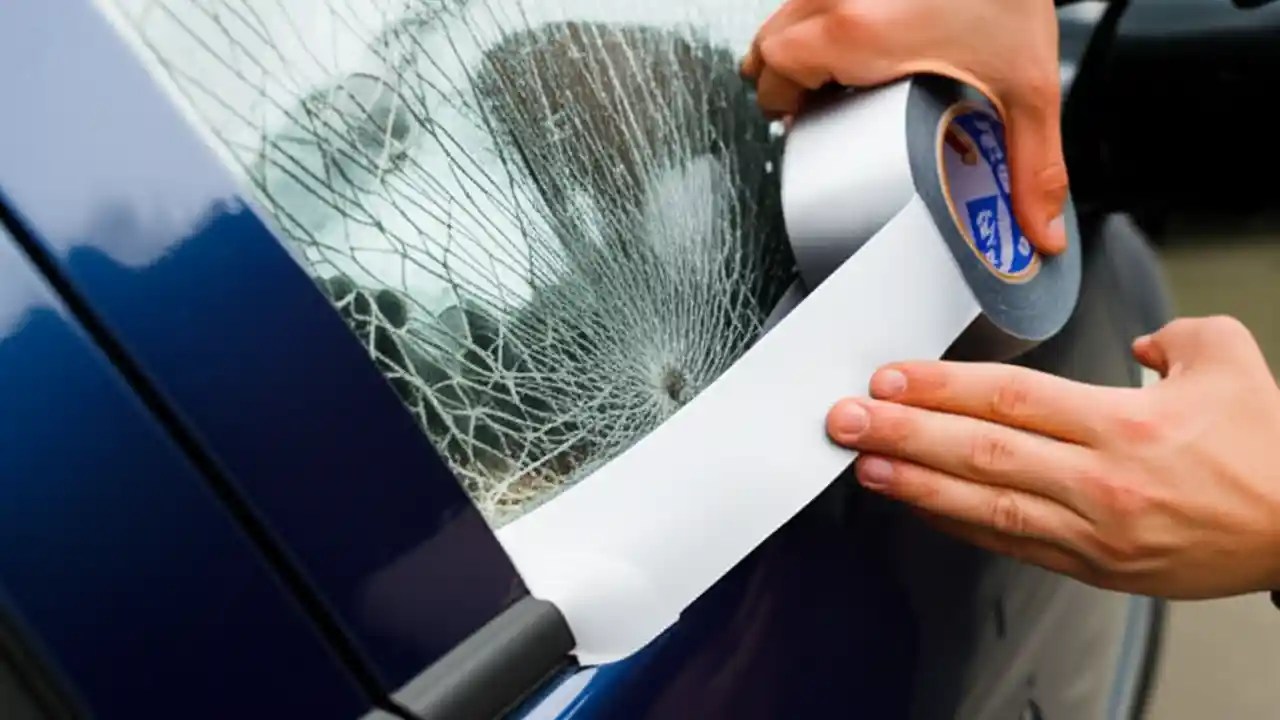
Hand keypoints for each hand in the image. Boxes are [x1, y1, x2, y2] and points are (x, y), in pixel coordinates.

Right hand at [741, 0, 1067, 253]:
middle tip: (817, 105)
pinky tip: (852, 34)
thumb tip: (1038, 229)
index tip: (807, 124)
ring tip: (830, 71)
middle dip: (783, 80)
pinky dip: (819, 17)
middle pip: (768, 46)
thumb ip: (1034, 165)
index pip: (775, 74)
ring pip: (782, 15)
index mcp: (857, 33)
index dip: (784, 105)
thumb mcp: (1026, 85)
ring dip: (796, 46)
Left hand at [825, 316, 1279, 599]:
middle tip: (848, 419)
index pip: (1011, 397)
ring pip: (986, 507)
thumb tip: (1139, 341)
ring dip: (916, 485)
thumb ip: (1175, 334)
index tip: (892, 376)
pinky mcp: (1094, 567)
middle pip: (982, 452)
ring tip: (865, 465)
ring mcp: (1092, 531)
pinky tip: (921, 508)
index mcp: (1125, 425)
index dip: (942, 387)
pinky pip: (1012, 544)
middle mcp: (1100, 481)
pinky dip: (961, 525)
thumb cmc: (1269, 455)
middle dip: (904, 432)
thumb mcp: (1230, 361)